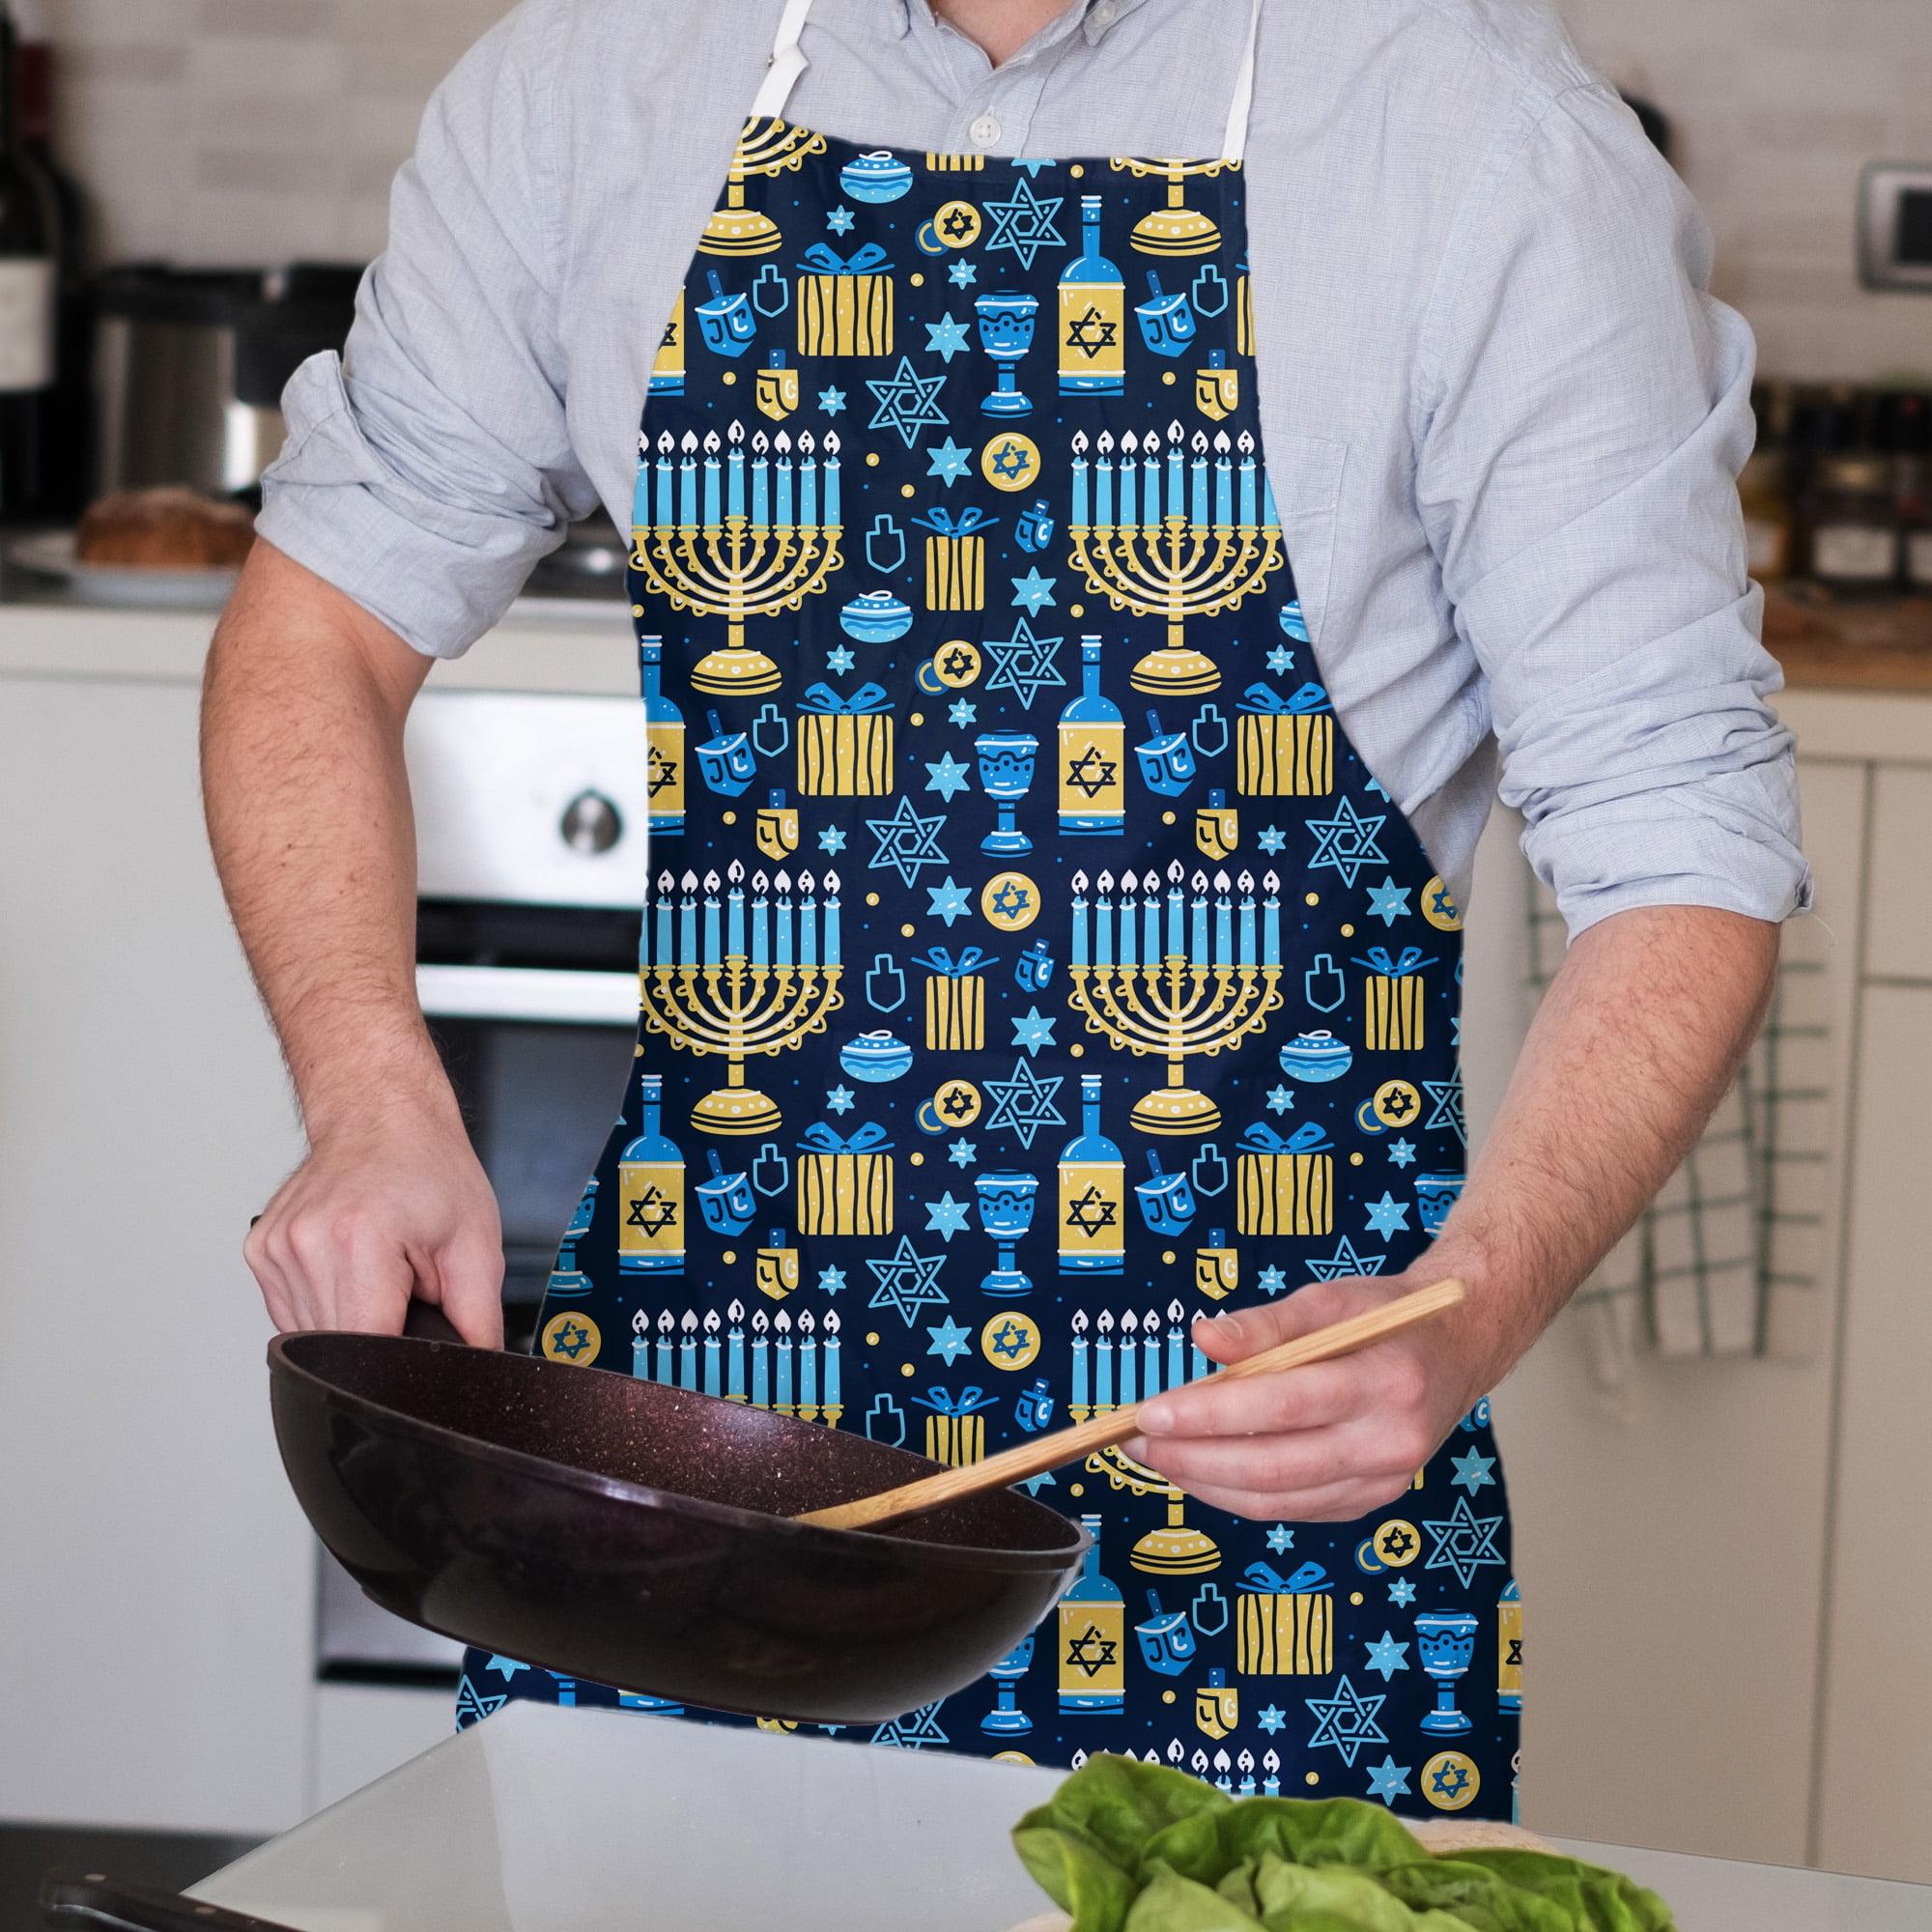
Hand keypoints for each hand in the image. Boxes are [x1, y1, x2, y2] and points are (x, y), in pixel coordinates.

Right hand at [245, 1105, 504, 1345]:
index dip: (398, 1358)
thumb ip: (480, 1318)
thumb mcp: (476, 1242)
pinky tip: (351, 1269)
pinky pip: (292, 1312)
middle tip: (405, 1288)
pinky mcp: (259, 1252)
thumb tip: (481, 1370)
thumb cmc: (429, 1168)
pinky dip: (327, 1304)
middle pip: (337, 1348)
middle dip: (380, 1333)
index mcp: (358, 1239)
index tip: (416, 1338)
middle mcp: (306, 1243)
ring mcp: (274, 1248)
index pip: (366, 1348)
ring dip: (351, 1320)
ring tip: (378, 1271)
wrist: (382, 1116)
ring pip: (310, 1336)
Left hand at [1127, 1270, 1486, 1521]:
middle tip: (1140, 1440)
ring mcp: (1385, 1482)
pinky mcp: (1371, 1502)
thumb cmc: (1385, 1319)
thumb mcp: (1329, 1300)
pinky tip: (1202, 1470)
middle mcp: (1392, 1442)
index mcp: (1387, 1381)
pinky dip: (1238, 1493)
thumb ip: (1264, 1324)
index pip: (1284, 1405)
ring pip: (1277, 1499)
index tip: (1151, 1410)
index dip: (1211, 1414)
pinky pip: (1292, 1509)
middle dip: (1194, 1458)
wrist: (1458, 1350)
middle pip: (1275, 1466)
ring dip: (1206, 1482)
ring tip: (1159, 1454)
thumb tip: (1203, 1338)